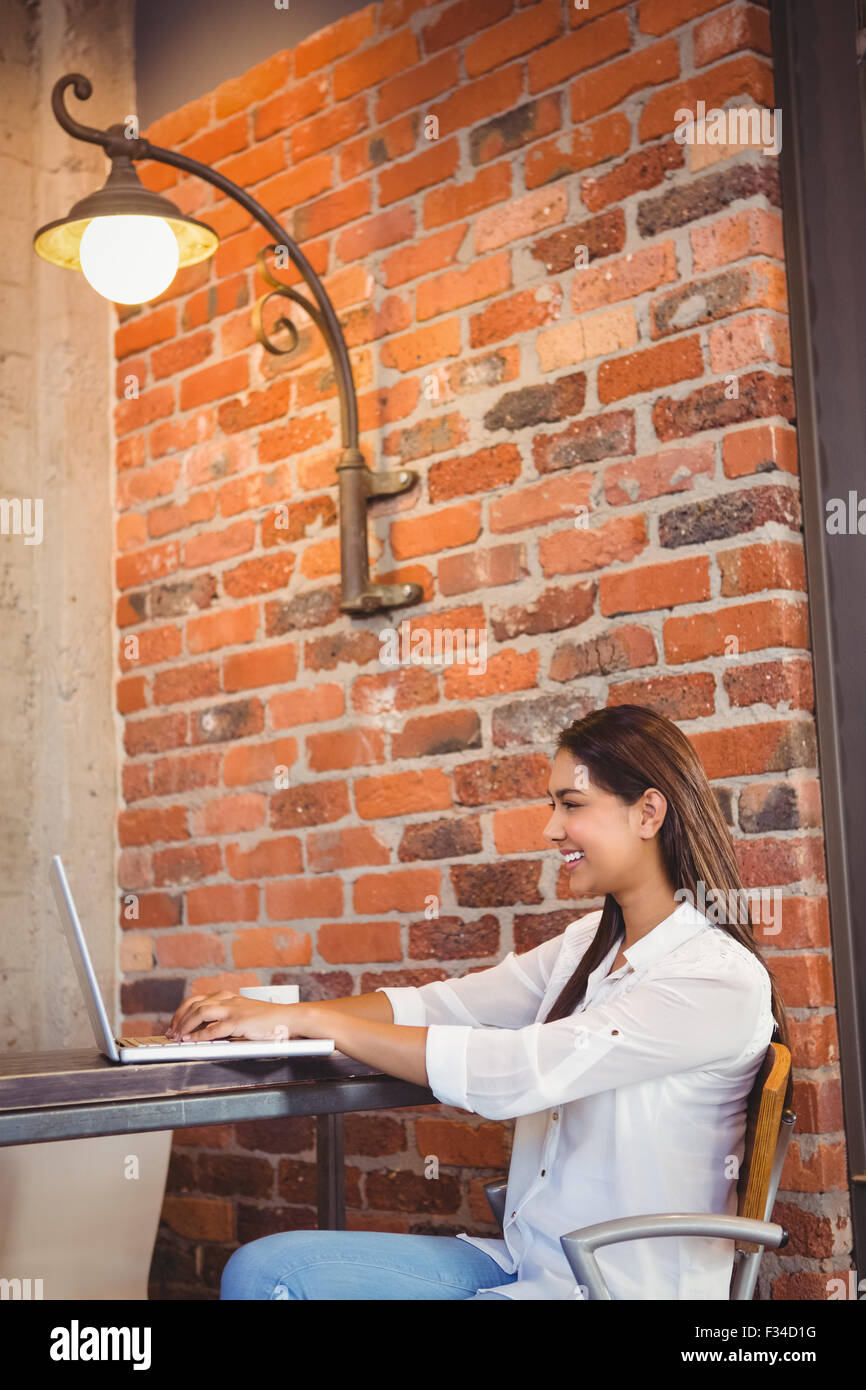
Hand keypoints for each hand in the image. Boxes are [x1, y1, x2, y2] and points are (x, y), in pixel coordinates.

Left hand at [165, 991, 310, 1042]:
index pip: (196, 1000)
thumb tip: (203, 1031)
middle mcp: (227, 1000)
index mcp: (226, 996)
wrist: (287, 1017)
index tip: (173, 1025)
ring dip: (186, 1026)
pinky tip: (193, 1041)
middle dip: (178, 1020)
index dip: (181, 1012)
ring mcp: (233, 1010)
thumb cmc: (266, 1019)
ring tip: (178, 1037)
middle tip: (171, 1033)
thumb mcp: (241, 1013)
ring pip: (200, 1013)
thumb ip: (223, 1018)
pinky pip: (215, 1028)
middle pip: (194, 1005)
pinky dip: (201, 1035)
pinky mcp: (239, 1022)